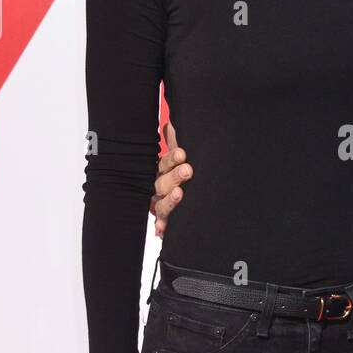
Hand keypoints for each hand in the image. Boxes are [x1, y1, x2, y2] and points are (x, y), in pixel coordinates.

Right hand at [150, 120, 190, 236]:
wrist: (192, 201)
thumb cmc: (185, 174)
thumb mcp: (182, 157)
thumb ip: (176, 141)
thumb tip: (169, 124)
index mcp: (163, 172)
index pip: (165, 163)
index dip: (172, 159)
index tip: (183, 153)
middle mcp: (160, 189)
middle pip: (162, 183)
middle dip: (174, 176)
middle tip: (188, 170)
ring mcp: (161, 207)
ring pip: (161, 205)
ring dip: (170, 199)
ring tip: (180, 193)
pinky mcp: (167, 224)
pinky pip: (162, 226)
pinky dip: (161, 227)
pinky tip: (163, 228)